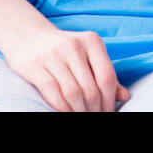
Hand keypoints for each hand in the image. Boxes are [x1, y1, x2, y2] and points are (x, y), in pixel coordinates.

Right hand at [1, 25, 130, 111]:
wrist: (28, 36)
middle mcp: (74, 46)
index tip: (108, 113)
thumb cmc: (64, 50)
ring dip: (79, 111)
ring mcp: (53, 55)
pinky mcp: (34, 65)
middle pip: (91, 88)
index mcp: (92, 41)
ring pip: (73, 93)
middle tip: (94, 117)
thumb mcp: (88, 55)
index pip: (107, 77)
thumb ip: (104, 74)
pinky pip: (53, 92)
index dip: (109, 101)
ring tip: (81, 116)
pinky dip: (62, 108)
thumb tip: (125, 97)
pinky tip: (65, 112)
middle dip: (95, 110)